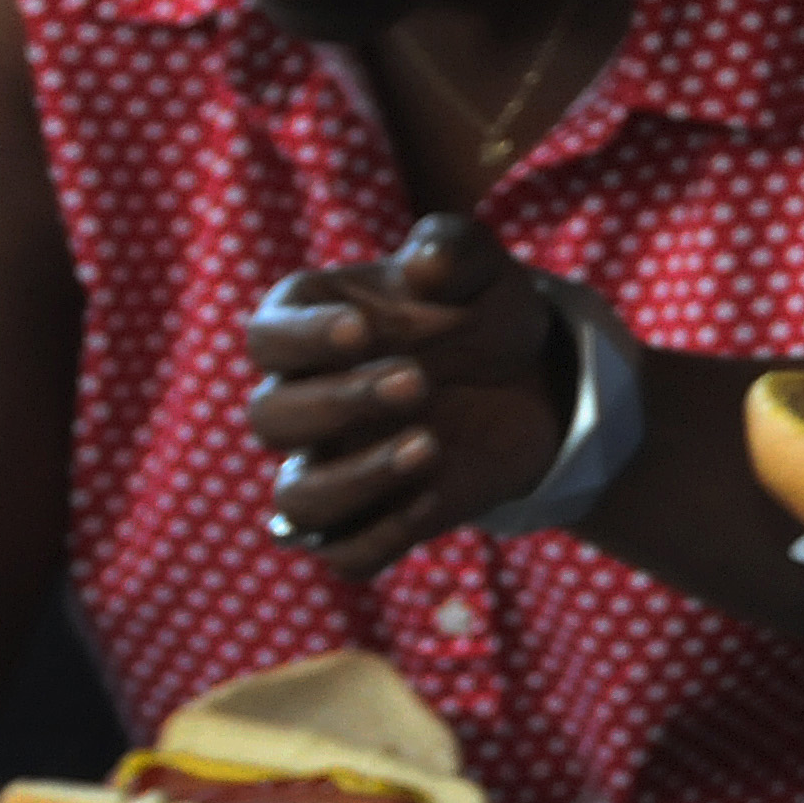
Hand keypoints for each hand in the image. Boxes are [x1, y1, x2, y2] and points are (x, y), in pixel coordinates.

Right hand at [242, 215, 569, 576]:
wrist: (536, 381)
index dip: (303, 339)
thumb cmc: (482, 312)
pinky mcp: (377, 519)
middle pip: (269, 419)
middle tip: (418, 382)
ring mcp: (334, 466)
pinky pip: (347, 553)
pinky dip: (384, 534)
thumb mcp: (482, 268)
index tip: (362, 330)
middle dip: (338, 403)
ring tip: (430, 445)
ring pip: (296, 503)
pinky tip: (436, 493)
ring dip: (356, 480)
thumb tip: (423, 265)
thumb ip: (452, 250)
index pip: (266, 338)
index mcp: (311, 327)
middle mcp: (306, 400)